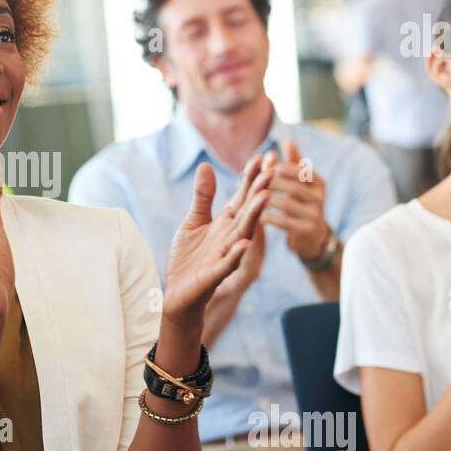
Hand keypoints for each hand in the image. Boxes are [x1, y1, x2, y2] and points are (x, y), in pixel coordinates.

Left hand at [163, 157, 271, 324]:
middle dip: (259, 191)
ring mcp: (225, 256)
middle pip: (248, 211)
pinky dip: (236, 254)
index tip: (262, 156)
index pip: (243, 197)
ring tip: (264, 197)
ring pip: (243, 234)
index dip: (251, 178)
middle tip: (272, 170)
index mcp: (226, 223)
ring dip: (254, 216)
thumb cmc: (188, 258)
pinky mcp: (214, 275)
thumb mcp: (194, 221)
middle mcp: (231, 237)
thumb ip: (203, 196)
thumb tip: (206, 165)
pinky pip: (228, 264)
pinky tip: (243, 243)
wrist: (178, 294)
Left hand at [261, 139, 329, 261]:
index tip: (264, 168)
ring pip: (286, 203)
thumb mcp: (301, 184)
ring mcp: (314, 214)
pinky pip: (284, 221)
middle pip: (292, 186)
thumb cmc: (301, 203)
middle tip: (252, 182)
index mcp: (318, 182)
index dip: (281, 168)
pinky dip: (268, 216)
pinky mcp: (306, 230)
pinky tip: (255, 214)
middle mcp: (319, 197)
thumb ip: (294, 164)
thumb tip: (289, 141)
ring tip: (249, 196)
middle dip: (270, 183)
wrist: (312, 237)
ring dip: (265, 199)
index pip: (300, 170)